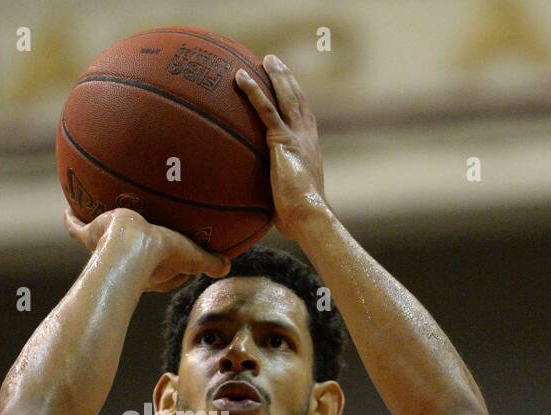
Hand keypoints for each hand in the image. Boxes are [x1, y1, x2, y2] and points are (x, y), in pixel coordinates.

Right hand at [64, 207, 229, 292]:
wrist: (128, 246)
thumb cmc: (159, 254)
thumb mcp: (190, 256)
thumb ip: (209, 262)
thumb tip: (228, 267)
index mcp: (152, 271)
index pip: (168, 273)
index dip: (178, 268)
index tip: (184, 255)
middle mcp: (126, 263)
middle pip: (135, 257)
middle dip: (140, 250)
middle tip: (145, 238)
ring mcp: (104, 249)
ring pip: (102, 242)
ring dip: (102, 233)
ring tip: (103, 219)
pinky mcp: (90, 235)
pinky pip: (76, 227)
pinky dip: (72, 219)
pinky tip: (67, 209)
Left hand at [234, 54, 327, 239]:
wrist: (310, 217)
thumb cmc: (300, 220)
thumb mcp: (287, 204)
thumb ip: (277, 198)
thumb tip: (258, 213)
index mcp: (310, 150)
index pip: (305, 119)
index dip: (297, 100)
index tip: (290, 87)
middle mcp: (308, 138)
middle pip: (298, 100)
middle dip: (288, 79)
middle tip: (276, 63)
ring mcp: (297, 137)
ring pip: (286, 97)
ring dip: (276, 75)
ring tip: (266, 59)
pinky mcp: (283, 141)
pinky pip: (266, 110)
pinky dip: (253, 91)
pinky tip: (240, 77)